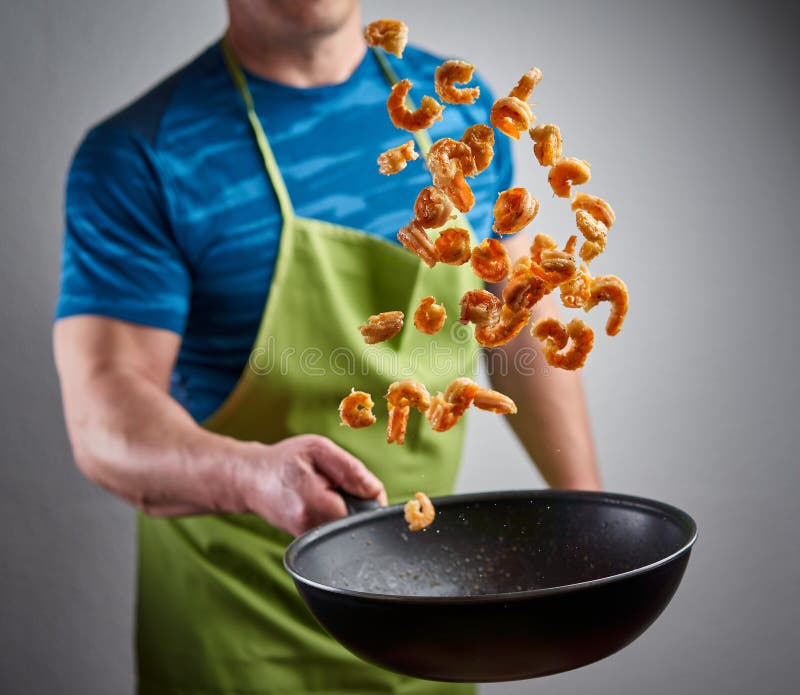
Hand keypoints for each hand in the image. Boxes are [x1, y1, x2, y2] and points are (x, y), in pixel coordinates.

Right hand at [236, 434, 386, 535]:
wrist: (250, 479)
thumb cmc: (284, 460)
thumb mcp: (318, 449)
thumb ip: (350, 469)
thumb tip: (376, 492)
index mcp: (314, 503)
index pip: (361, 512)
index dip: (365, 497)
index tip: (353, 483)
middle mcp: (309, 527)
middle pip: (353, 522)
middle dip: (354, 503)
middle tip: (334, 484)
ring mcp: (305, 539)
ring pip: (343, 528)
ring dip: (342, 510)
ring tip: (322, 492)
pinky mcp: (304, 543)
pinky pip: (332, 532)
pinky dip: (332, 517)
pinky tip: (316, 502)